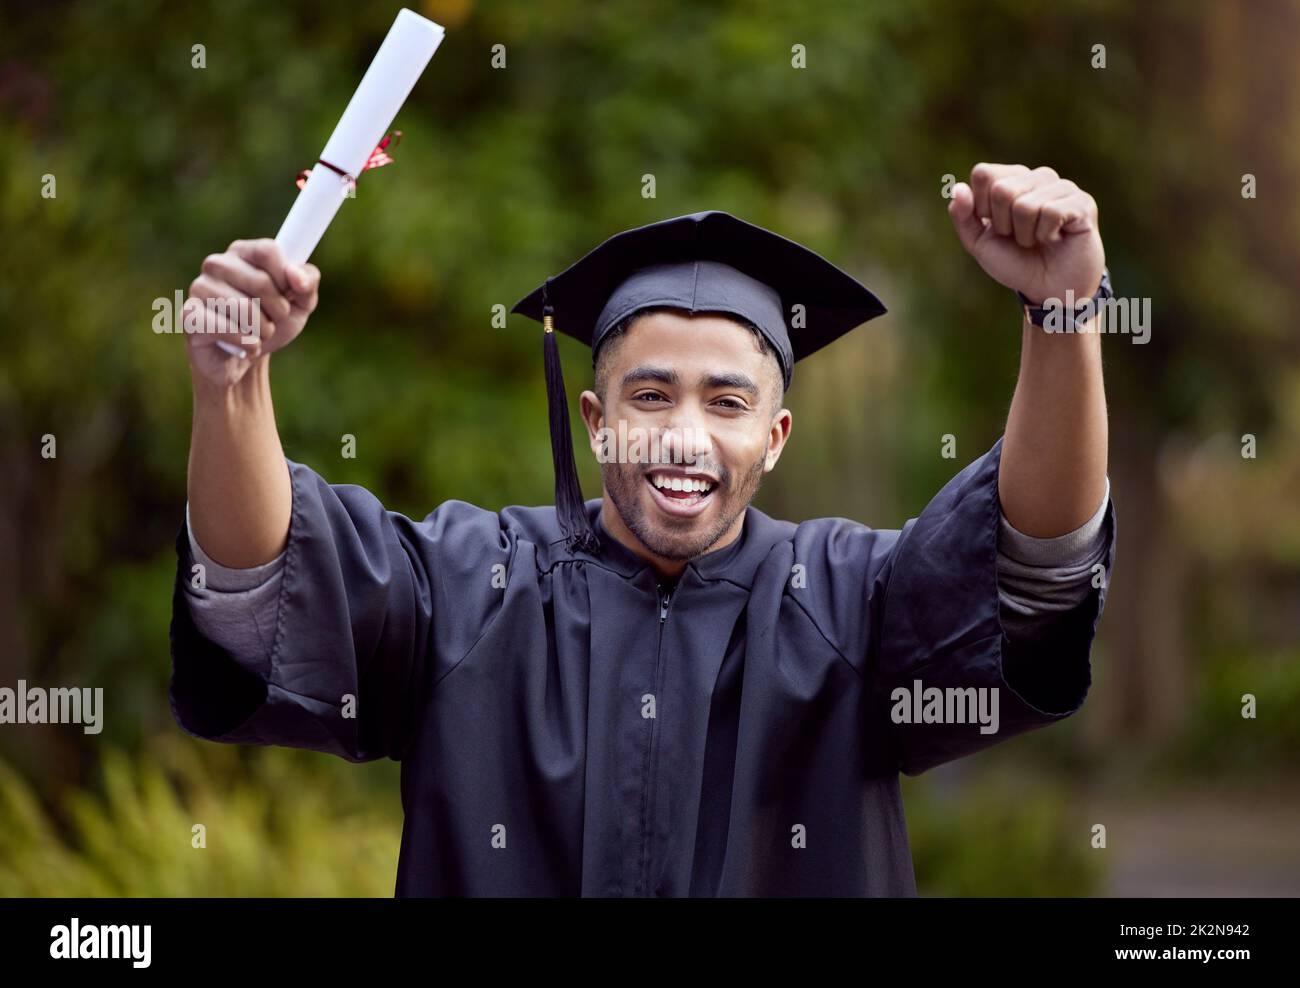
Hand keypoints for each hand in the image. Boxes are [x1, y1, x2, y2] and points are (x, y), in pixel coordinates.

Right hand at [184, 239, 319, 387]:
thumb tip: (296, 276)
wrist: (248, 357)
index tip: (287, 295)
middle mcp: (217, 264)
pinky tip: (245, 346)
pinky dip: (246, 344)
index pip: (267, 251)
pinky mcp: (189, 315)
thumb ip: (308, 282)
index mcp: (242, 252)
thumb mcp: (300, 303)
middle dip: (278, 311)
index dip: (285, 279)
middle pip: (261, 282)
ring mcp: (199, 288)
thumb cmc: (272, 322)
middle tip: (273, 320)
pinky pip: (226, 329)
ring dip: (263, 330)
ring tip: (257, 334)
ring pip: (245, 309)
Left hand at [947, 163, 1104, 306]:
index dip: (981, 207)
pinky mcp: (1082, 202)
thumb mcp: (979, 243)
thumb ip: (963, 216)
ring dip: (1025, 234)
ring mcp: (1062, 187)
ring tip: (1037, 240)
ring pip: (1026, 205)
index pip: (983, 174)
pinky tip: (1056, 239)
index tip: (996, 226)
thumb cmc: (1015, 263)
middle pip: (1002, 189)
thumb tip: (957, 188)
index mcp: (1012, 179)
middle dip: (1003, 224)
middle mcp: (1038, 177)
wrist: (1048, 290)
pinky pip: (1051, 213)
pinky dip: (1046, 235)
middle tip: (1019, 238)